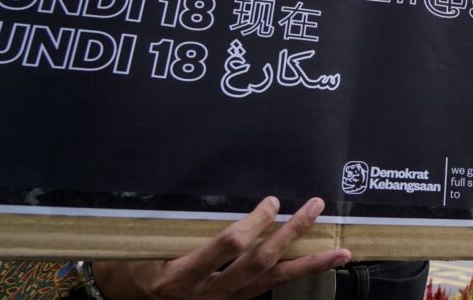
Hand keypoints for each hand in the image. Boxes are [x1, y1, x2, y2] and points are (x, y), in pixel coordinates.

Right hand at [92, 197, 350, 299]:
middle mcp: (205, 293)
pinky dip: (299, 273)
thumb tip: (205, 183)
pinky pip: (271, 286)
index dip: (254, 224)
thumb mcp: (147, 245)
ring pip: (273, 280)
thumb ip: (179, 226)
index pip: (227, 247)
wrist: (131, 298)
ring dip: (310, 263)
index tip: (272, 201)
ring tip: (342, 251)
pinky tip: (325, 262)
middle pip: (258, 262)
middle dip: (290, 235)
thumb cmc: (136, 263)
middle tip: (313, 207)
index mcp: (179, 276)